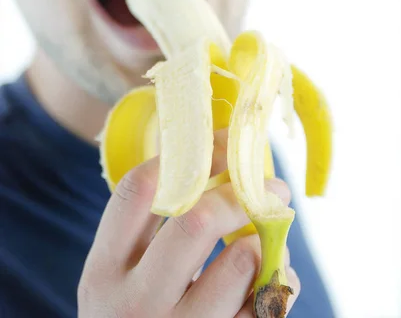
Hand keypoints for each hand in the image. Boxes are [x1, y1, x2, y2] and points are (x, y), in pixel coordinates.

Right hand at [78, 131, 299, 316]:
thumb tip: (213, 160)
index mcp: (103, 272)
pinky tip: (273, 279)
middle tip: (271, 184)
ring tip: (270, 238)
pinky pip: (269, 303)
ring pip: (242, 261)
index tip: (222, 143)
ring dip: (266, 240)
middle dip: (240, 194)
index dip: (186, 156)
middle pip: (196, 221)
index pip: (137, 191)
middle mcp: (136, 305)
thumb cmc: (135, 317)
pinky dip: (281, 280)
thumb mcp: (119, 277)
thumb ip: (148, 232)